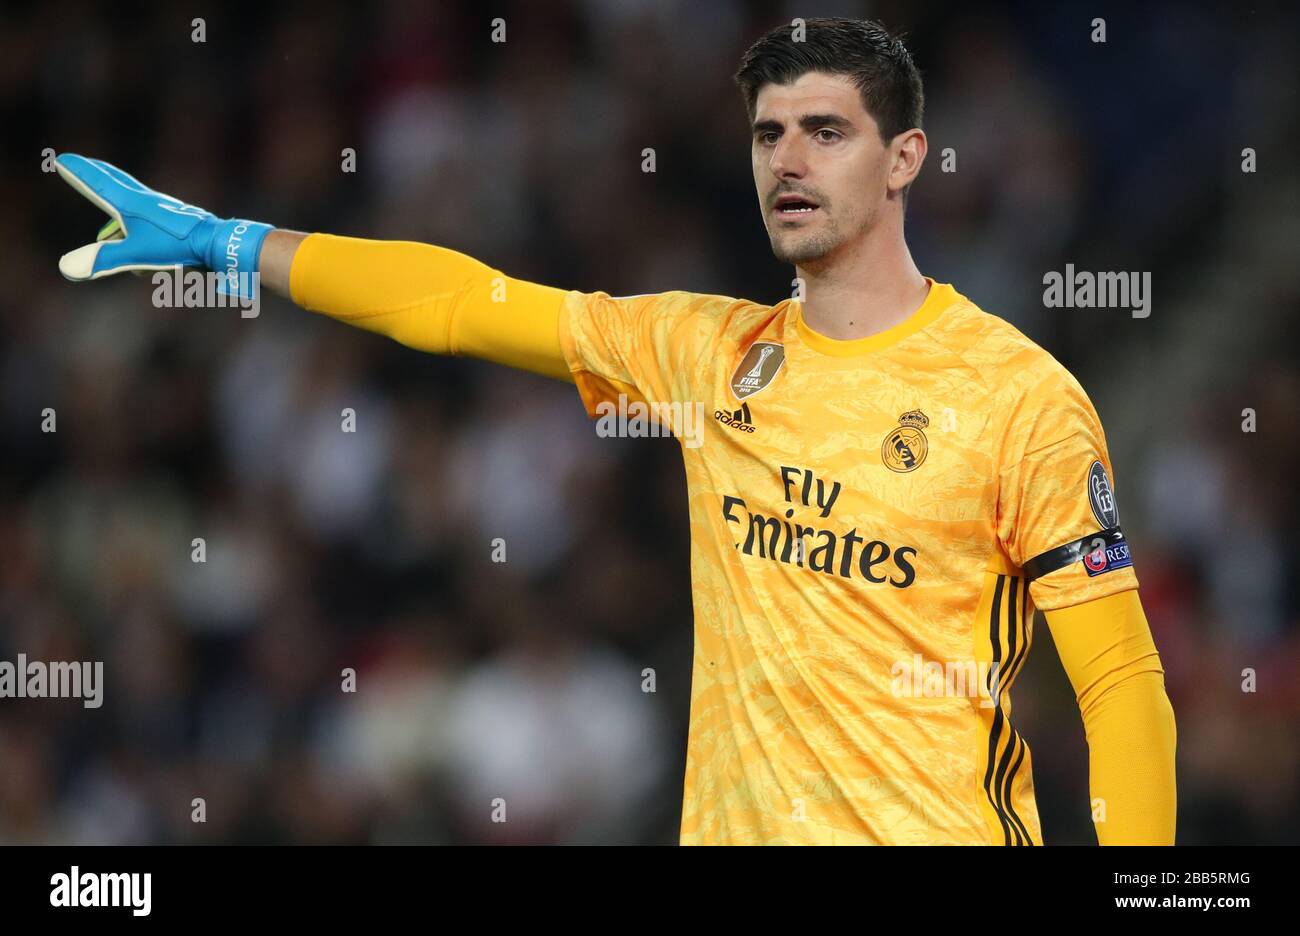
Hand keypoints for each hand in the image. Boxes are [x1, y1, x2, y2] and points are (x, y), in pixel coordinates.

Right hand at [53, 153, 270, 295]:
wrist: (217, 244)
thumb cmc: (176, 246)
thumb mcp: (135, 255)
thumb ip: (102, 260)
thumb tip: (66, 268)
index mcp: (130, 203)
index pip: (97, 184)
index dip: (79, 174)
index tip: (62, 159)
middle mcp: (145, 200)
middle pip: (116, 183)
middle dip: (99, 175)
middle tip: (87, 164)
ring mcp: (162, 209)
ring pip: (134, 205)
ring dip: (121, 212)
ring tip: (116, 231)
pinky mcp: (176, 221)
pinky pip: (151, 223)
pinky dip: (141, 234)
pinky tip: (148, 258)